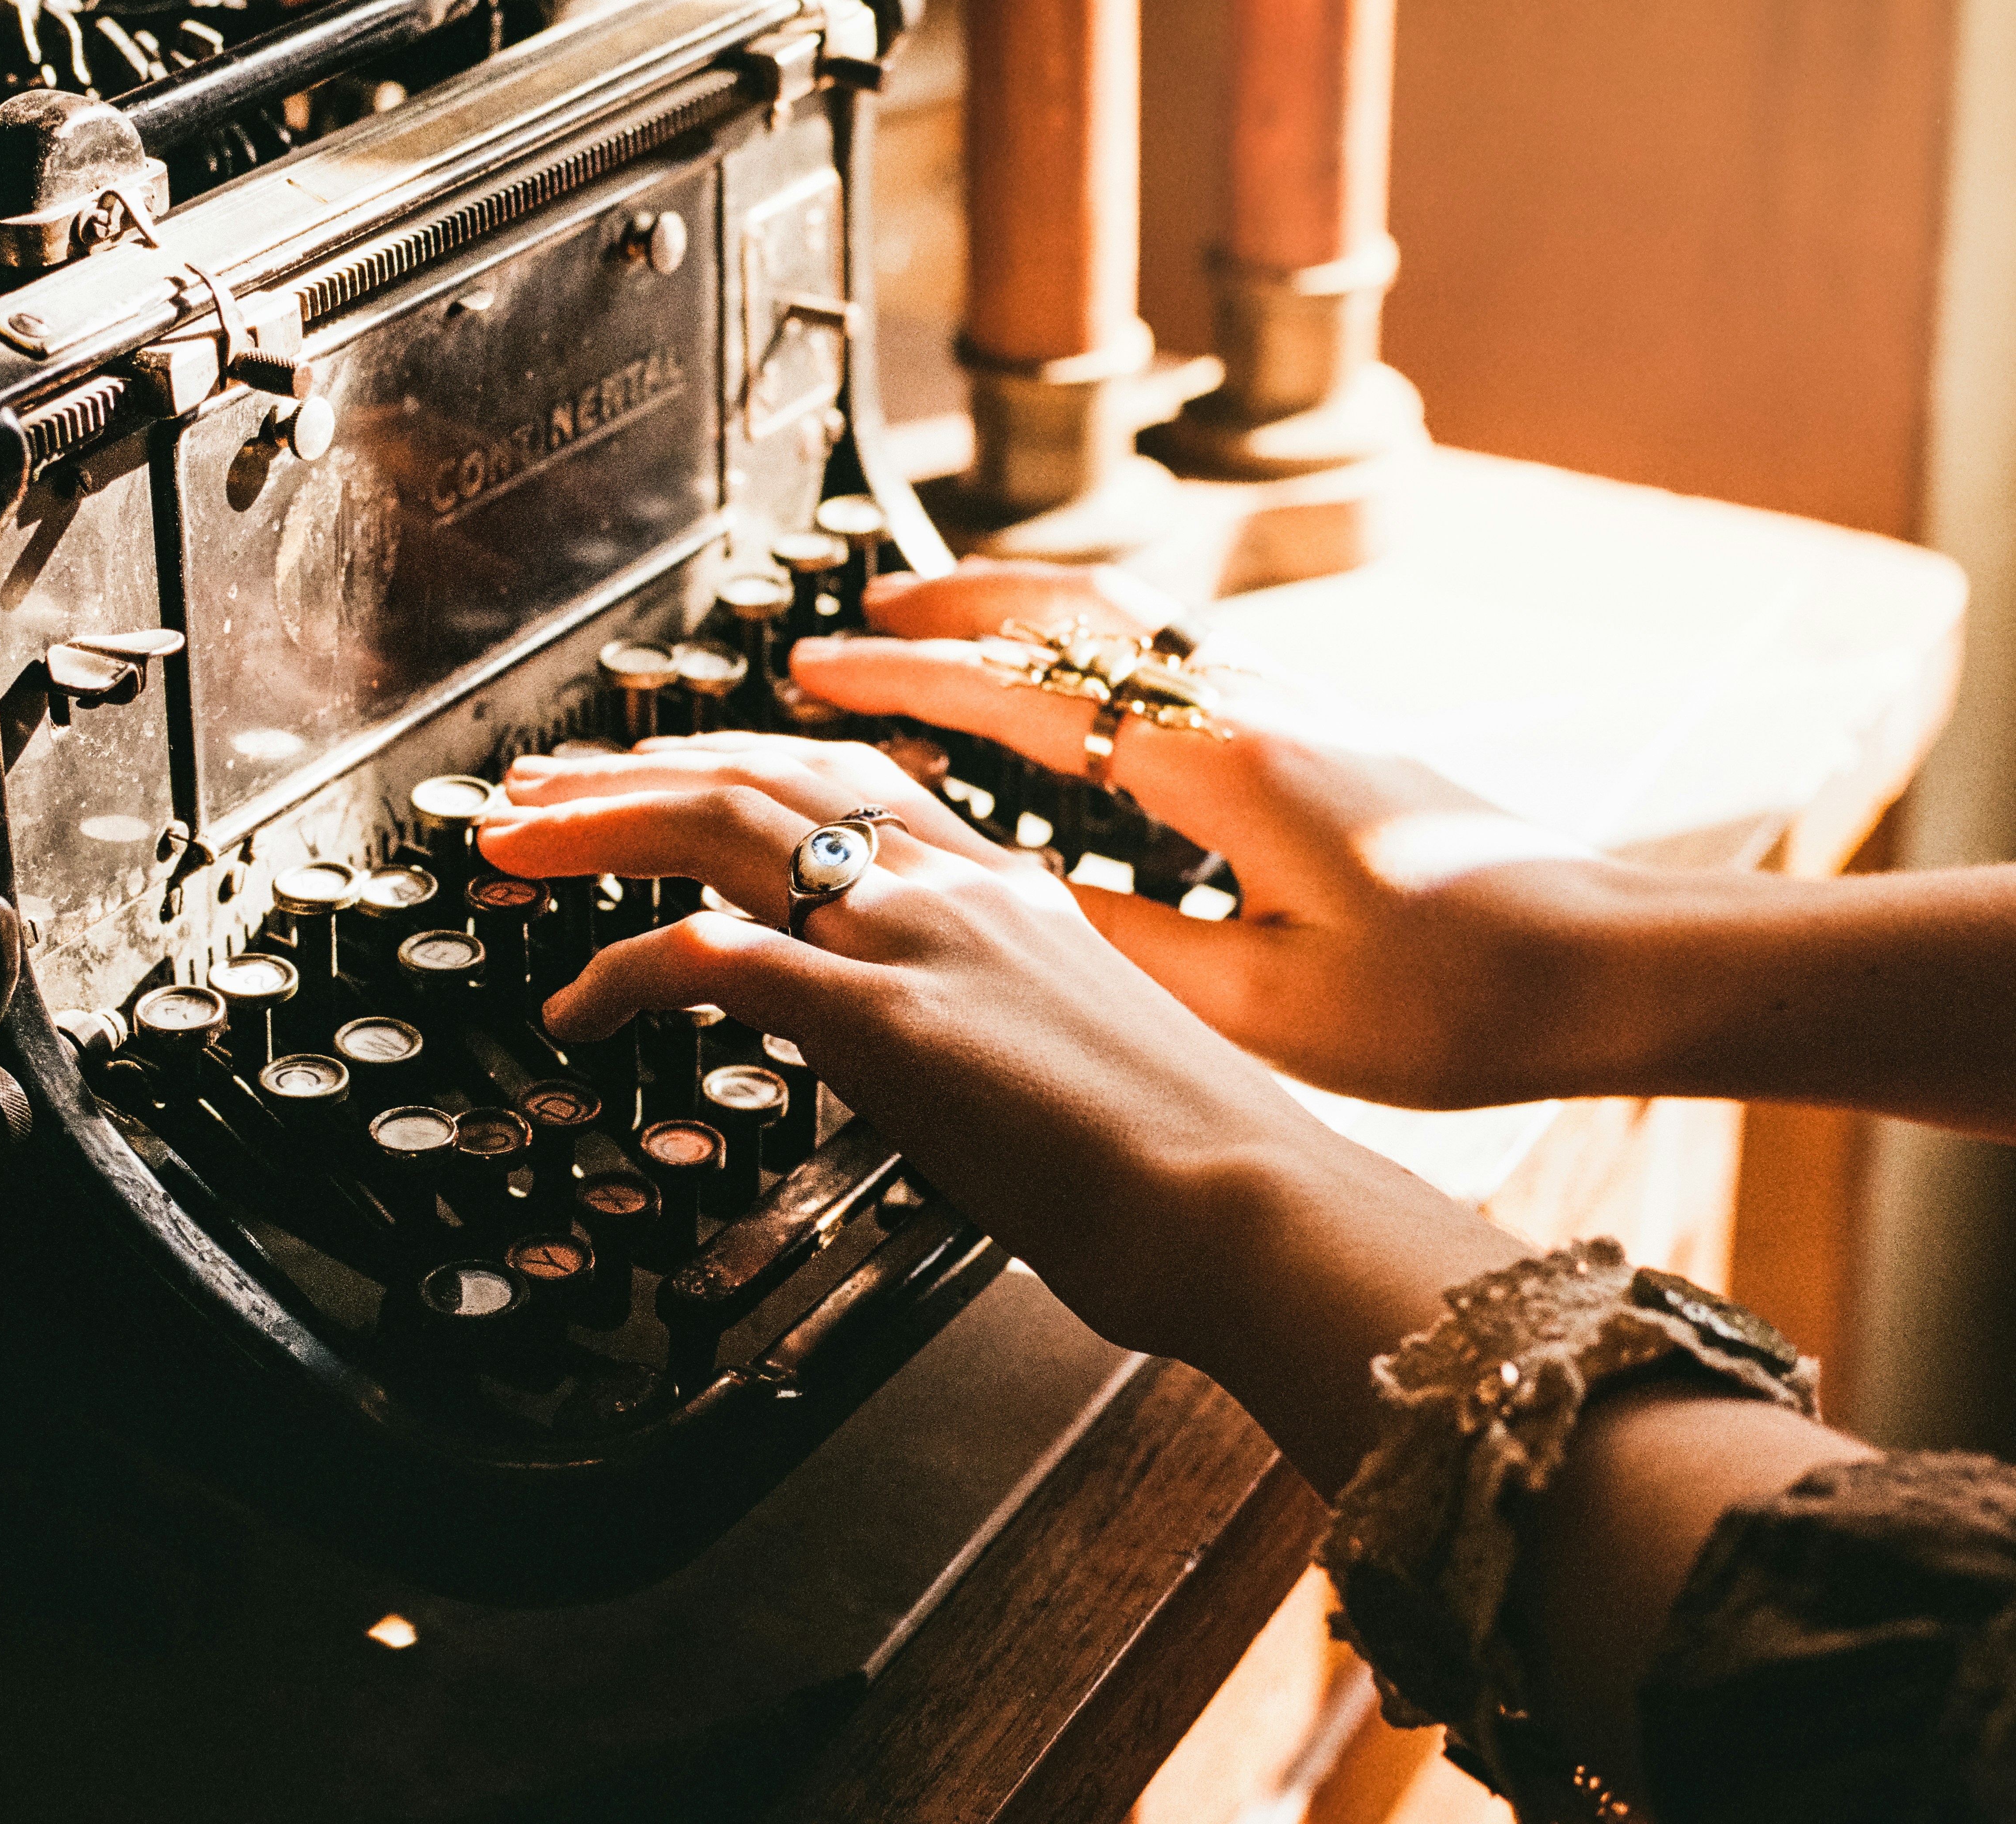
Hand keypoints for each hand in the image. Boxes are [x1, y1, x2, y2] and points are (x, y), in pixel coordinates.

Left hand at [480, 734, 1518, 1490]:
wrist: (1249, 1208)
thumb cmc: (1174, 1164)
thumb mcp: (1057, 1056)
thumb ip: (973, 1026)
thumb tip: (905, 1053)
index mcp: (1001, 886)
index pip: (838, 776)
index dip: (724, 760)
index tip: (643, 777)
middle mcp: (957, 885)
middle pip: (759, 773)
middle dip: (626, 772)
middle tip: (528, 791)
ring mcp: (920, 941)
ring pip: (724, 825)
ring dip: (598, 826)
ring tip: (509, 849)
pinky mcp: (889, 1018)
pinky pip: (715, 960)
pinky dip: (624, 973)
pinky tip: (572, 1010)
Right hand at [797, 563, 1630, 1109]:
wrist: (1607, 966)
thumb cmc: (1458, 995)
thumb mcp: (1262, 1000)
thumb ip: (1123, 941)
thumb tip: (1006, 901)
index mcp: (1224, 765)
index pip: (1027, 693)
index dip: (908, 679)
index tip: (820, 668)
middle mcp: (1250, 707)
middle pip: (1066, 616)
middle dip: (941, 612)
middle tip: (843, 631)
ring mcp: (1283, 707)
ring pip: (1115, 627)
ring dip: (1005, 622)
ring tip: (922, 637)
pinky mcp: (1308, 732)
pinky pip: (1157, 662)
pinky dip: (1072, 661)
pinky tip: (1047, 703)